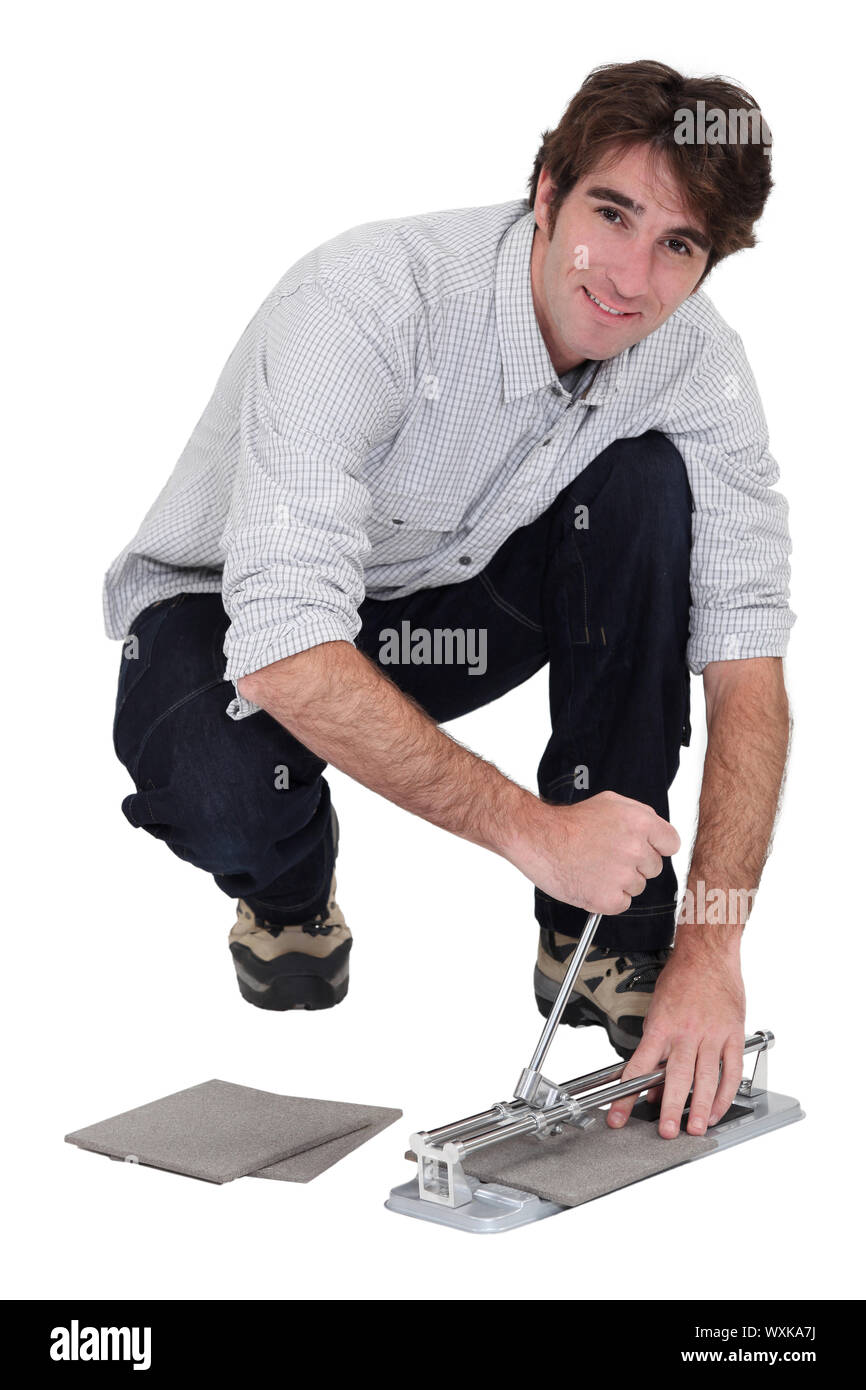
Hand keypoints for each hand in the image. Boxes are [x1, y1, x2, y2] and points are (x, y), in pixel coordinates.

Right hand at [511, 790, 680, 914]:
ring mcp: (623, 876)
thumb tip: (657, 833)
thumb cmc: (571, 821)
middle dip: (635, 865)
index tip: (643, 849)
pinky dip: (607, 898)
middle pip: (653, 868)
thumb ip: (640, 816)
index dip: (656, 847)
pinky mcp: (609, 899)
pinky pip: (622, 903)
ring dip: (620, 882)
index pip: (671, 844)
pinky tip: (590, 882)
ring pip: (637, 887)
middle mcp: (636, 850)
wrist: (539, 838)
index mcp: (641, 823)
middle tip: (608, 856)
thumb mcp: (611, 802)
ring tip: (594, 867)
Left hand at [606, 939, 745, 1137]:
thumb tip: (650, 1085)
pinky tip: (718, 1109)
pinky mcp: (733, 1034)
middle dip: (670, 1107)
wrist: (707, 953)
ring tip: (696, 1129)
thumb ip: (654, 1049)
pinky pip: (732, 1070)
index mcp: (662, 1025)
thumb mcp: (656, 1011)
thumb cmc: (680, 979)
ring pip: (707, 1077)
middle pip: (677, 1076)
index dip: (626, 1095)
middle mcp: (686, 1031)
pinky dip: (726, 1093)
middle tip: (666, 1131)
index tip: (617, 1116)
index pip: (639, 1066)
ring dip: (700, 1107)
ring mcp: (713, 1034)